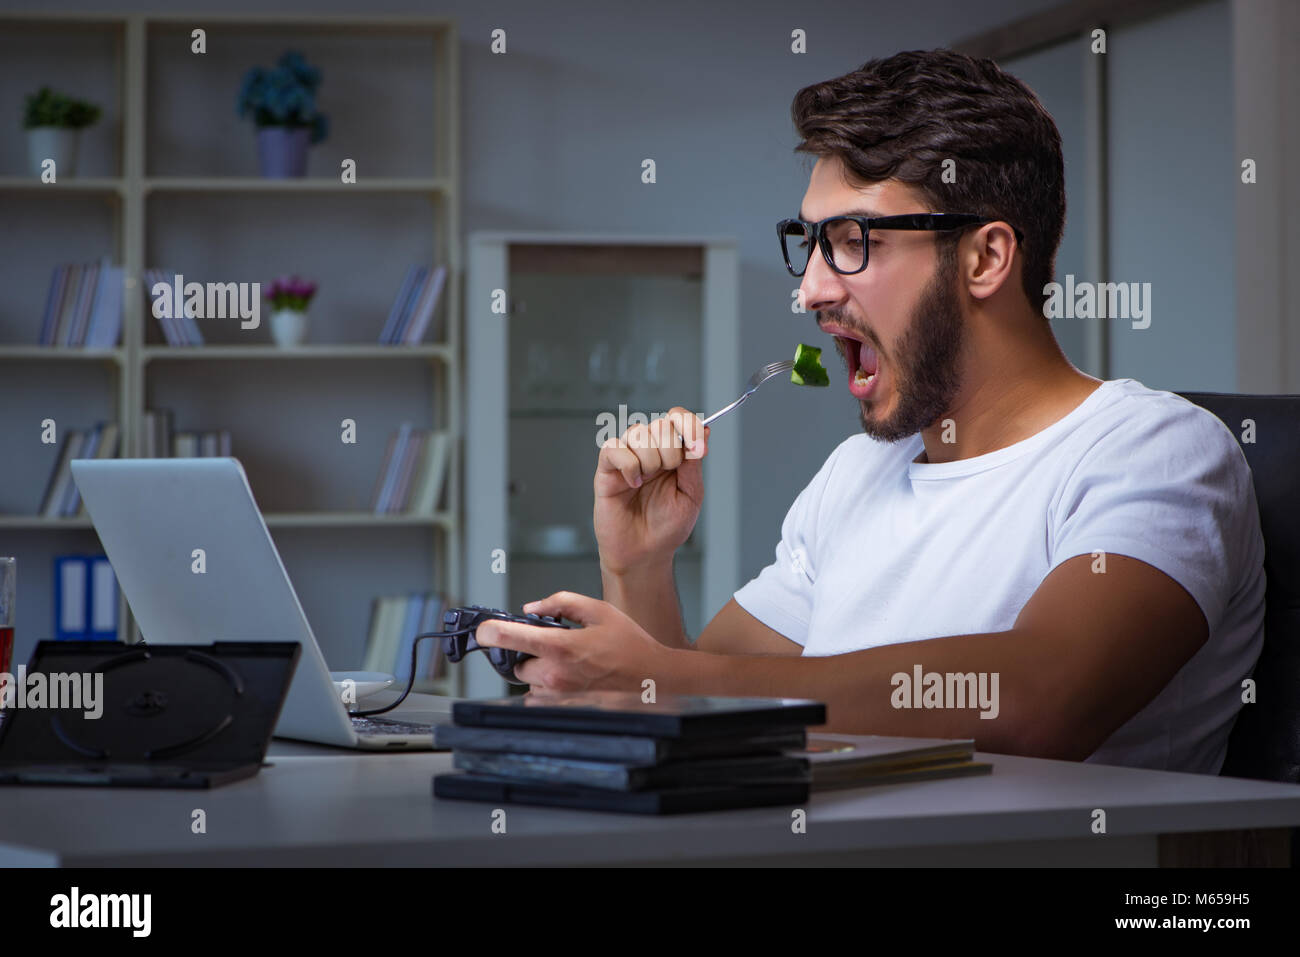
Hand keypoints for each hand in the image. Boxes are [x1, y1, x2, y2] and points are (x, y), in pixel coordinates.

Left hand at [474, 591, 683, 691]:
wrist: (653, 679)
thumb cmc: (630, 645)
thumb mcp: (599, 610)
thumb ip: (560, 603)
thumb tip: (532, 608)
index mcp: (561, 647)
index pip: (508, 638)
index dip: (488, 632)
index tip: (483, 630)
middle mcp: (555, 675)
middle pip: (517, 663)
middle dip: (529, 653)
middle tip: (556, 645)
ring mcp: (559, 697)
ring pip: (530, 682)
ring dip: (541, 671)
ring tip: (571, 663)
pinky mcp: (565, 709)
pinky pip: (542, 698)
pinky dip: (550, 687)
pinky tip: (574, 678)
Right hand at [594, 406, 709, 575]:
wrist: (645, 554)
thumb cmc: (666, 528)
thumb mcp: (691, 494)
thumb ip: (693, 462)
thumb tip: (705, 431)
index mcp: (672, 452)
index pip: (678, 418)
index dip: (689, 425)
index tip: (697, 448)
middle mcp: (649, 450)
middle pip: (660, 424)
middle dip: (671, 450)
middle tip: (668, 474)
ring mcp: (627, 458)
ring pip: (638, 433)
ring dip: (650, 460)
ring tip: (647, 482)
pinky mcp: (607, 470)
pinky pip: (614, 448)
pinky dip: (629, 465)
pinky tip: (633, 484)